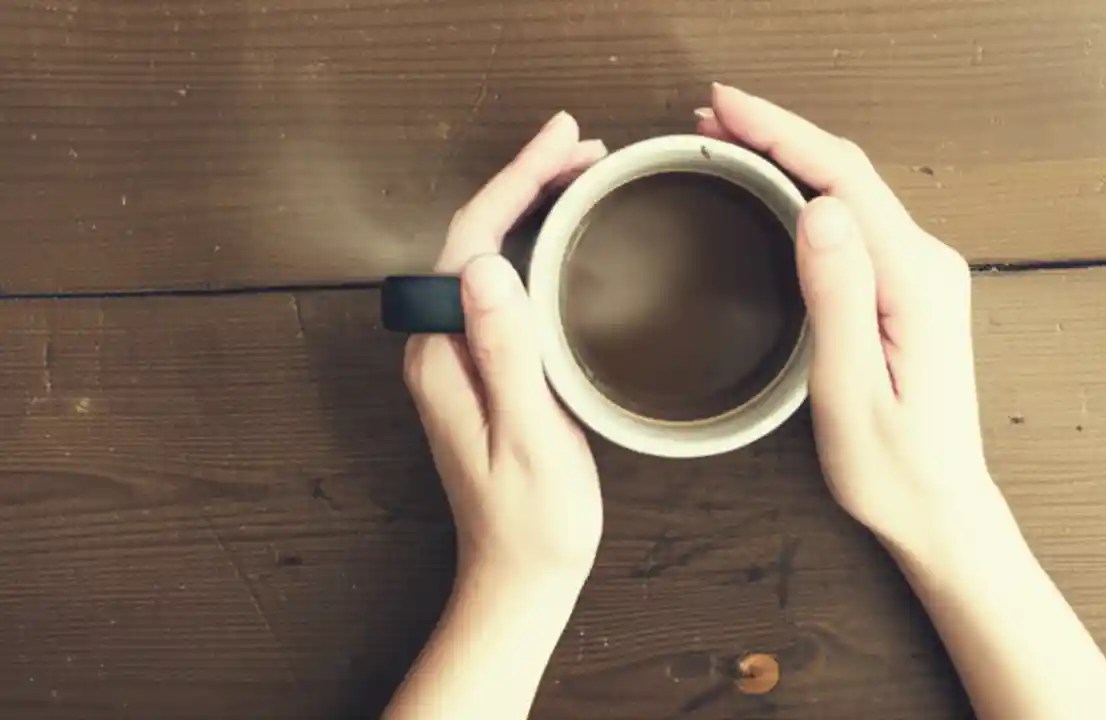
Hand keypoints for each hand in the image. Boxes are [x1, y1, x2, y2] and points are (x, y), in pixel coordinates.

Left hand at [403, 112, 605, 588]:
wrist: (518, 577)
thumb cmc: (534, 520)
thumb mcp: (531, 437)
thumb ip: (508, 352)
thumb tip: (489, 263)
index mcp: (444, 355)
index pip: (471, 240)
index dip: (515, 180)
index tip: (564, 141)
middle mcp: (439, 347)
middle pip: (474, 237)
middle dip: (526, 181)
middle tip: (586, 147)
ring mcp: (456, 357)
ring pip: (486, 256)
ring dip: (529, 207)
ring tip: (582, 176)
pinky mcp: (479, 370)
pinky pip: (500, 287)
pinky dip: (533, 246)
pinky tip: (566, 240)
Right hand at [697, 85, 990, 551]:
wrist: (941, 508)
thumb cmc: (893, 468)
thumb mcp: (851, 392)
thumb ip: (839, 297)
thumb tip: (819, 209)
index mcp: (914, 281)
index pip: (845, 178)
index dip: (783, 132)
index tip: (726, 105)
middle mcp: (926, 263)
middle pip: (849, 171)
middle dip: (779, 132)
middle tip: (710, 114)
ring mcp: (921, 273)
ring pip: (851, 190)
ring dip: (792, 155)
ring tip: (730, 138)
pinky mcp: (908, 287)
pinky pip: (857, 218)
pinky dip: (809, 189)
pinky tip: (775, 186)